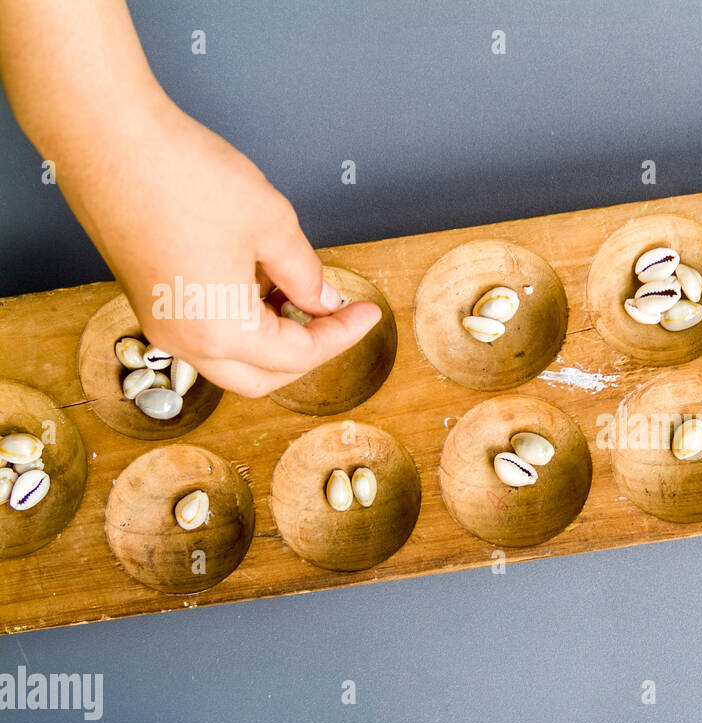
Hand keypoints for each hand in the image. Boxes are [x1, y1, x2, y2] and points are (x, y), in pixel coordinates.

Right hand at [63, 102, 380, 396]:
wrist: (107, 139)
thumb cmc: (184, 176)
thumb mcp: (271, 224)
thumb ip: (305, 273)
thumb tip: (322, 298)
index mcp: (223, 332)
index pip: (299, 355)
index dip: (341, 335)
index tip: (367, 314)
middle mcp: (186, 342)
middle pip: (263, 376)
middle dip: (307, 353)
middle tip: (336, 319)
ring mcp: (160, 324)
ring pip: (230, 360)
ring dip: (271, 341)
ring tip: (299, 295)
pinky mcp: (146, 301)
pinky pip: (203, 334)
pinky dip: (239, 324)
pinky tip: (258, 284)